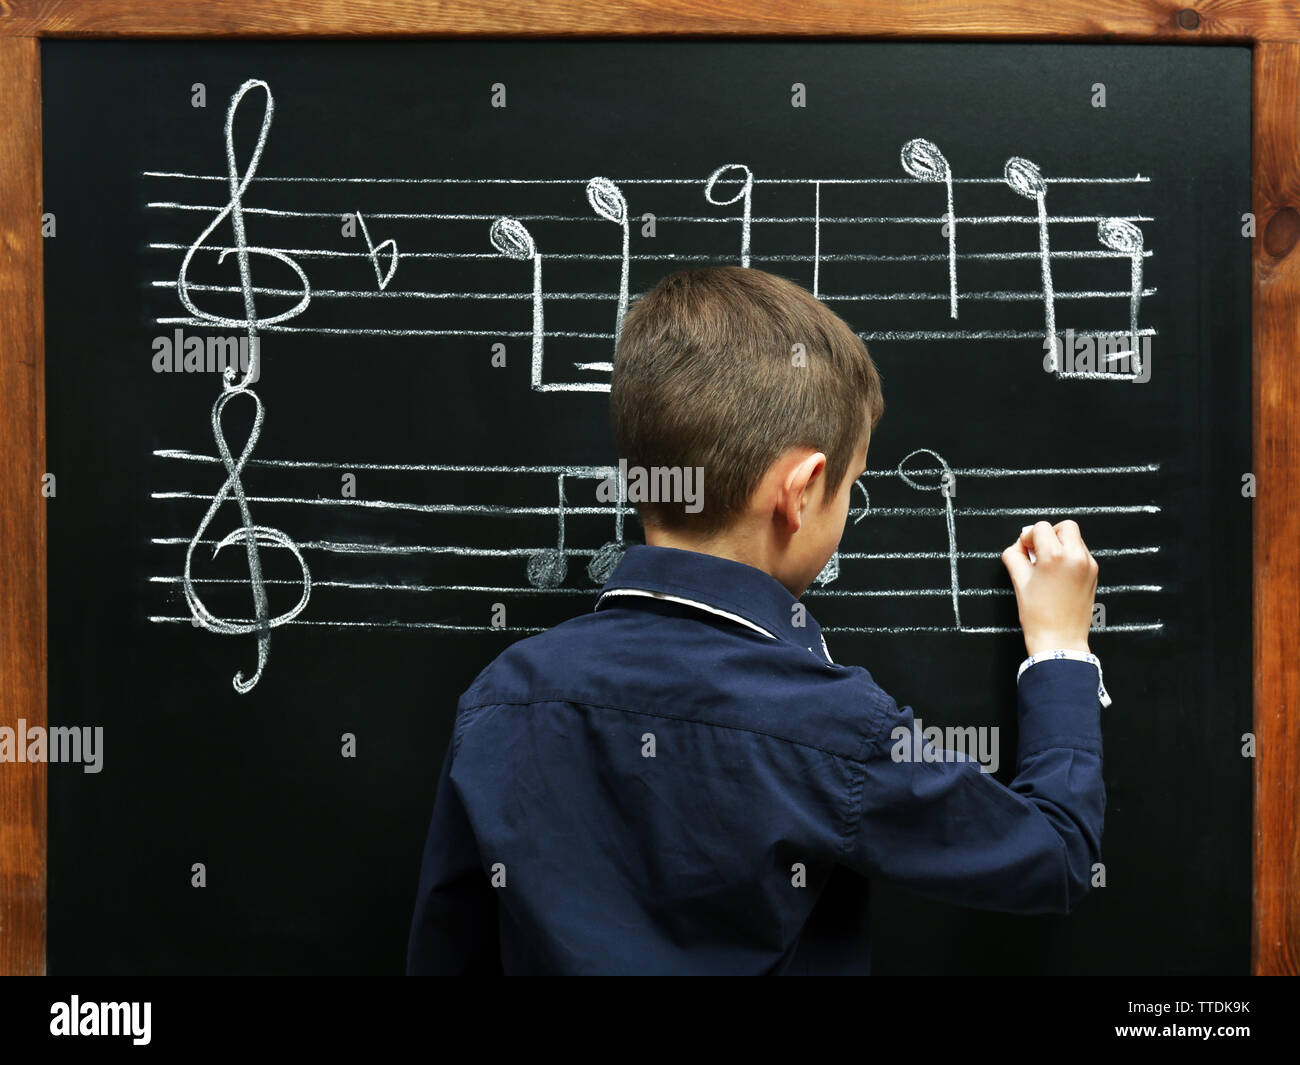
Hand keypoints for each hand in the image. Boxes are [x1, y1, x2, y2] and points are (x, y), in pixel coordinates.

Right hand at [1000, 520, 1097, 656]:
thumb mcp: (1018, 582)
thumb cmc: (1038, 615)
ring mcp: (1088, 565)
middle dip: (1049, 533)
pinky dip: (1070, 556)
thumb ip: (1015, 556)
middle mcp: (1076, 556)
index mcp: (1055, 556)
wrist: (1059, 640)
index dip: (1028, 536)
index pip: (1041, 527)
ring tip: (1048, 564)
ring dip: (1061, 544)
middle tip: (1038, 550)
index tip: (1024, 548)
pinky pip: (1082, 554)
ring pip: (1075, 539)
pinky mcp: (1094, 574)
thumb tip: (1018, 546)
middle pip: (1065, 526)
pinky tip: (1058, 573)